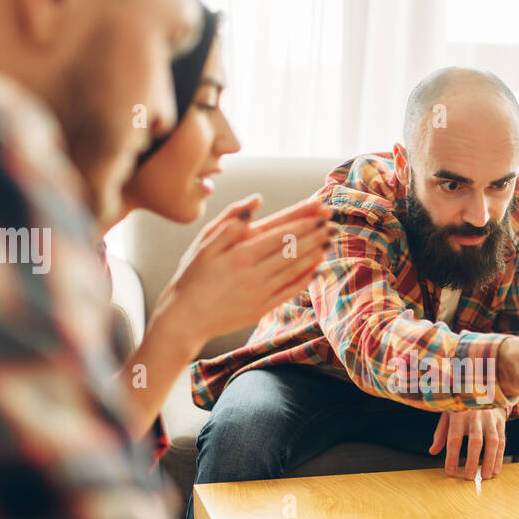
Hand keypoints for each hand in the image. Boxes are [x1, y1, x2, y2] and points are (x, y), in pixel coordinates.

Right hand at [150, 194, 332, 356]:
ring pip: (295, 268)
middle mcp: (254, 272)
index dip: (304, 219)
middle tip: (333, 221)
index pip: (280, 231)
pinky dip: (305, 277)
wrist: (185, 319)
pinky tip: (316, 266)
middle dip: (315, 233)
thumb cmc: (191, 276)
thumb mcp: (204, 243)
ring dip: (315, 252)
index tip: (321, 208)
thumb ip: (230, 220)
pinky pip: (290, 291)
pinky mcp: (262, 309)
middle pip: (293, 248)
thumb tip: (257, 199)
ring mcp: (260, 292)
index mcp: (240, 253)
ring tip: (330, 239)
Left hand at [429, 408, 506, 478]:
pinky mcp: (500, 422)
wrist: (482, 387)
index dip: (452, 457)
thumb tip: (433, 451)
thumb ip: (440, 433)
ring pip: (492, 442)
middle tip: (469, 477)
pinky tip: (495, 470)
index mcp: (458, 415)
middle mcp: (475, 416)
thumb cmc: (462, 405)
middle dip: (472, 460)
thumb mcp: (447, 414)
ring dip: (489, 461)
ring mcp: (489, 419)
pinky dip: (499, 457)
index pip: (454, 438)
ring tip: (485, 476)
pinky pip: (502, 441)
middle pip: (475, 441)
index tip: (450, 472)